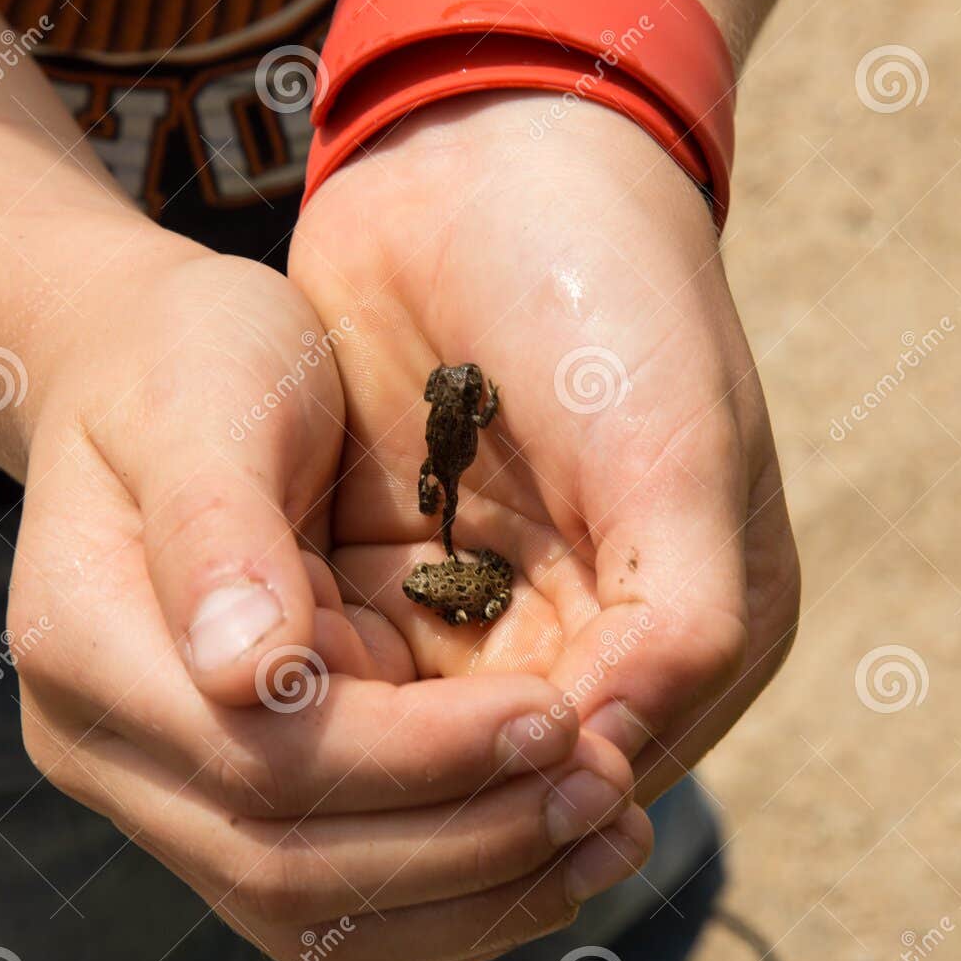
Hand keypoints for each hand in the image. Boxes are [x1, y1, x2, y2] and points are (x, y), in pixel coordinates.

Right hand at [6, 246, 640, 960]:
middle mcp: (105, 748)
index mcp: (87, 643)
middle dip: (464, 843)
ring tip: (606, 837)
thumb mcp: (207, 400)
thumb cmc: (188, 364)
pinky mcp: (229, 802)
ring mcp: (162, 792)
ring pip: (315, 916)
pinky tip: (553, 849)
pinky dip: (452, 893)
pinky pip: (338, 900)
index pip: (264, 760)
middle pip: (287, 869)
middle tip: (605, 791)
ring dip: (473, 896)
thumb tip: (250, 676)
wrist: (147, 381)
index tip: (556, 712)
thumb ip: (220, 527)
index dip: (418, 757)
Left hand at [290, 93, 799, 816]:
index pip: (607, 770)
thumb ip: (677, 621)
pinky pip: (347, 663)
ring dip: (353, 737)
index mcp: (695, 628)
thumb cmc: (608, 296)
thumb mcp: (675, 455)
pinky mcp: (398, 568)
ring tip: (288, 714)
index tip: (433, 793)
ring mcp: (492, 605)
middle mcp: (595, 638)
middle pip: (503, 776)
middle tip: (327, 774)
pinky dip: (307, 675)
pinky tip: (265, 658)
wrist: (487, 160)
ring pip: (414, 736)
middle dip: (424, 783)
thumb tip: (603, 778)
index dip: (523, 800)